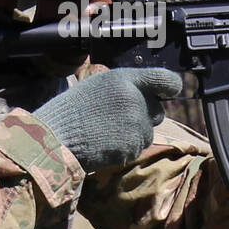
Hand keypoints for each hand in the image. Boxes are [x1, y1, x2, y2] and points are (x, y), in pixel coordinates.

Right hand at [33, 67, 182, 170]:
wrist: (58, 137)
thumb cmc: (75, 108)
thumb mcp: (99, 84)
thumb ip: (127, 86)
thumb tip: (150, 92)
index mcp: (127, 80)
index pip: (166, 80)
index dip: (170, 88)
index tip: (168, 93)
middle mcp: (136, 101)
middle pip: (158, 111)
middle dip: (145, 116)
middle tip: (118, 117)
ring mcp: (135, 126)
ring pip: (148, 133)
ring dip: (134, 134)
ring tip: (107, 130)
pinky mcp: (132, 148)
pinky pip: (137, 148)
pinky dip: (125, 148)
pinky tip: (105, 143)